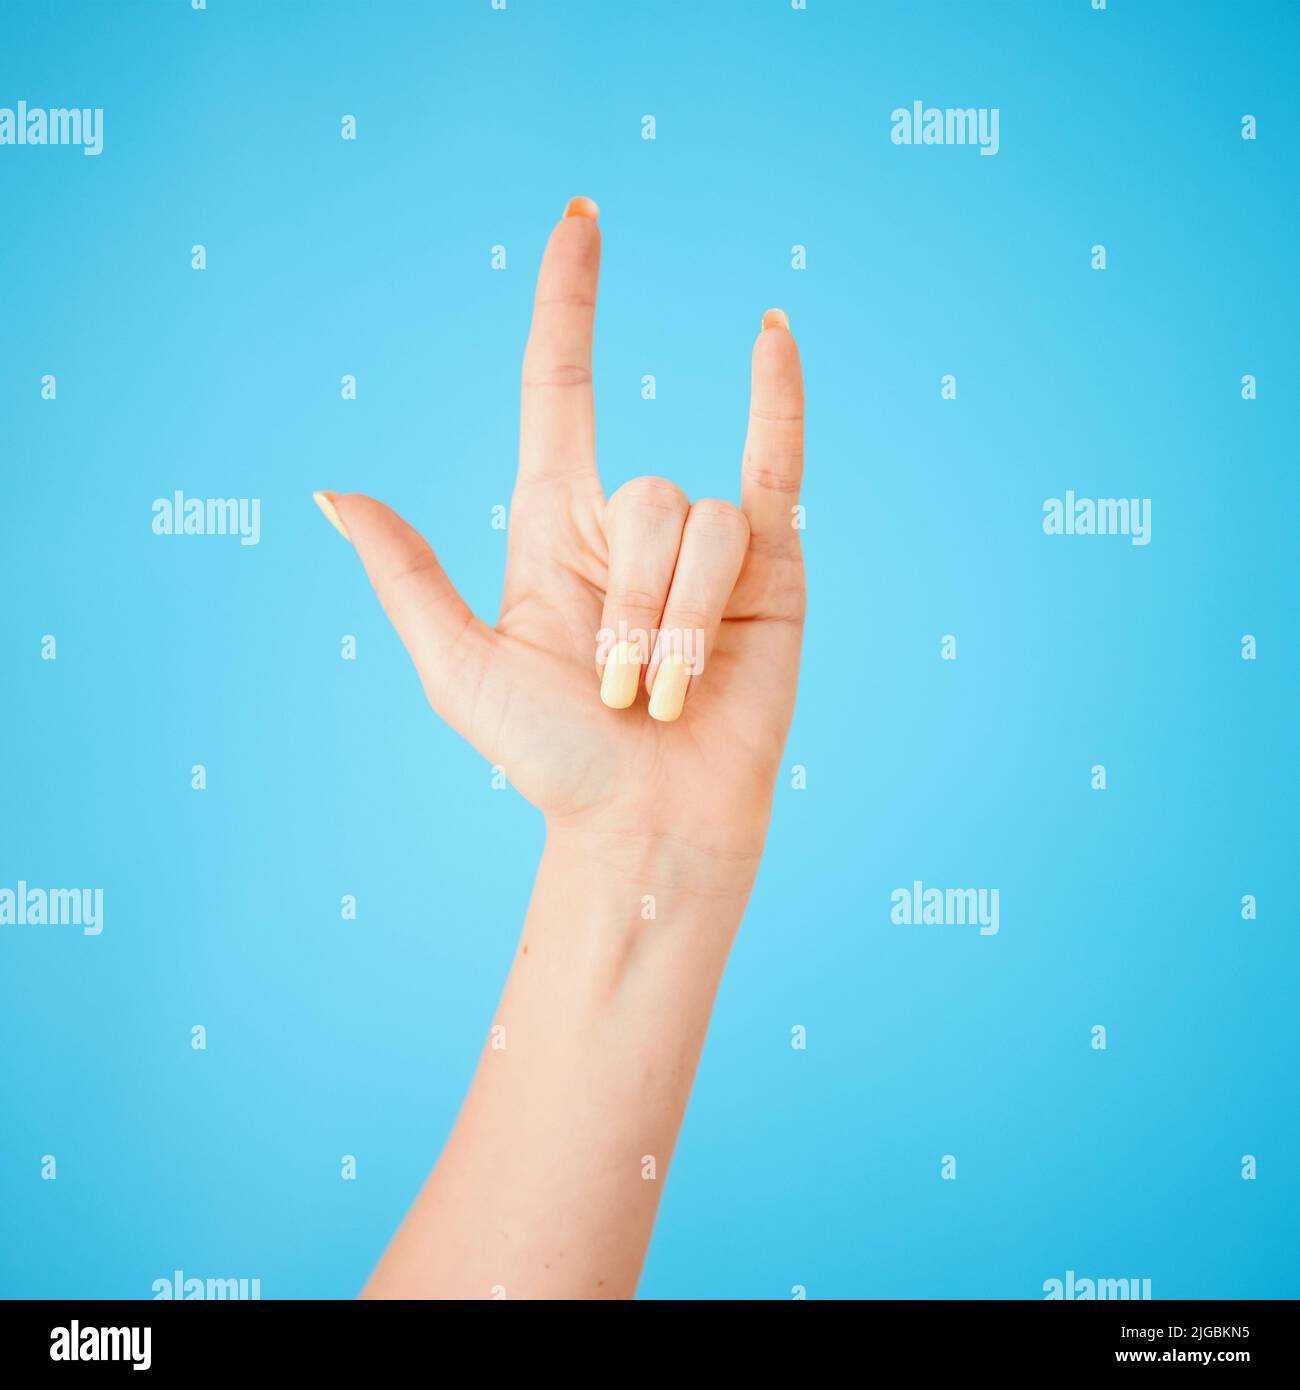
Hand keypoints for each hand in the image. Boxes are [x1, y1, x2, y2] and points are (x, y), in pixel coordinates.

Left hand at [314, 196, 804, 873]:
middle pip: (641, 493)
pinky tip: (770, 336)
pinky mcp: (771, 566)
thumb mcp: (461, 668)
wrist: (648, 824)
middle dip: (631, 606)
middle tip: (618, 690)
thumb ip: (407, 574)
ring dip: (679, 624)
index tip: (581, 220)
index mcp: (553, 527)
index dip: (570, 302)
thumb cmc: (552, 761)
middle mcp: (628, 524)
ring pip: (701, 521)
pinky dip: (779, 402)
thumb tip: (331, 491)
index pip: (562, 386)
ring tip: (669, 696)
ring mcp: (703, 543)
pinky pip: (776, 466)